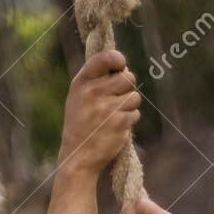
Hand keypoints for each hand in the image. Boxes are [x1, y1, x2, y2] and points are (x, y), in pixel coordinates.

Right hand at [59, 51, 139, 175]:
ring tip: (115, 114)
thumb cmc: (80, 122)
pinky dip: (129, 120)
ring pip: (135, 97)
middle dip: (128, 86)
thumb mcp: (78, 95)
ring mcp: (108, 109)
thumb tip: (124, 68)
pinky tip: (117, 126)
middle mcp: (95, 92)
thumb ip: (96, 78)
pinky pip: (135, 114)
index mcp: (83, 82)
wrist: (78, 155)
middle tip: (119, 96)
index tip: (121, 66)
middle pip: (128, 77)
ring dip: (129, 105)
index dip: (118, 59)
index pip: (106, 58)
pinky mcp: (120, 124)